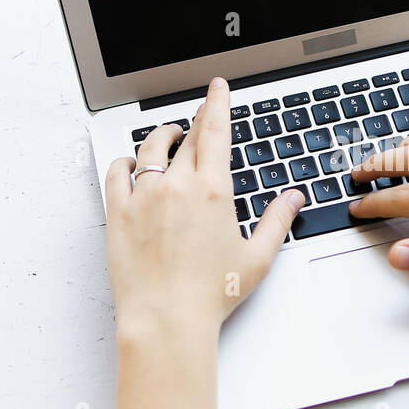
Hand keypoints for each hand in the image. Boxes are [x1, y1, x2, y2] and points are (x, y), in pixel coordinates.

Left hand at [104, 77, 304, 345]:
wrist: (166, 320)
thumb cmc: (210, 295)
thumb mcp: (257, 258)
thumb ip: (277, 221)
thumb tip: (291, 198)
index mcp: (213, 191)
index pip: (215, 131)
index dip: (216, 104)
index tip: (216, 88)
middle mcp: (177, 186)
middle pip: (186, 138)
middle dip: (195, 120)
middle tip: (200, 113)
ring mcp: (143, 196)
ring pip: (150, 149)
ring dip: (162, 136)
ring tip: (169, 135)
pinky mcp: (118, 213)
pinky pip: (117, 172)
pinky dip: (126, 161)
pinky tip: (131, 163)